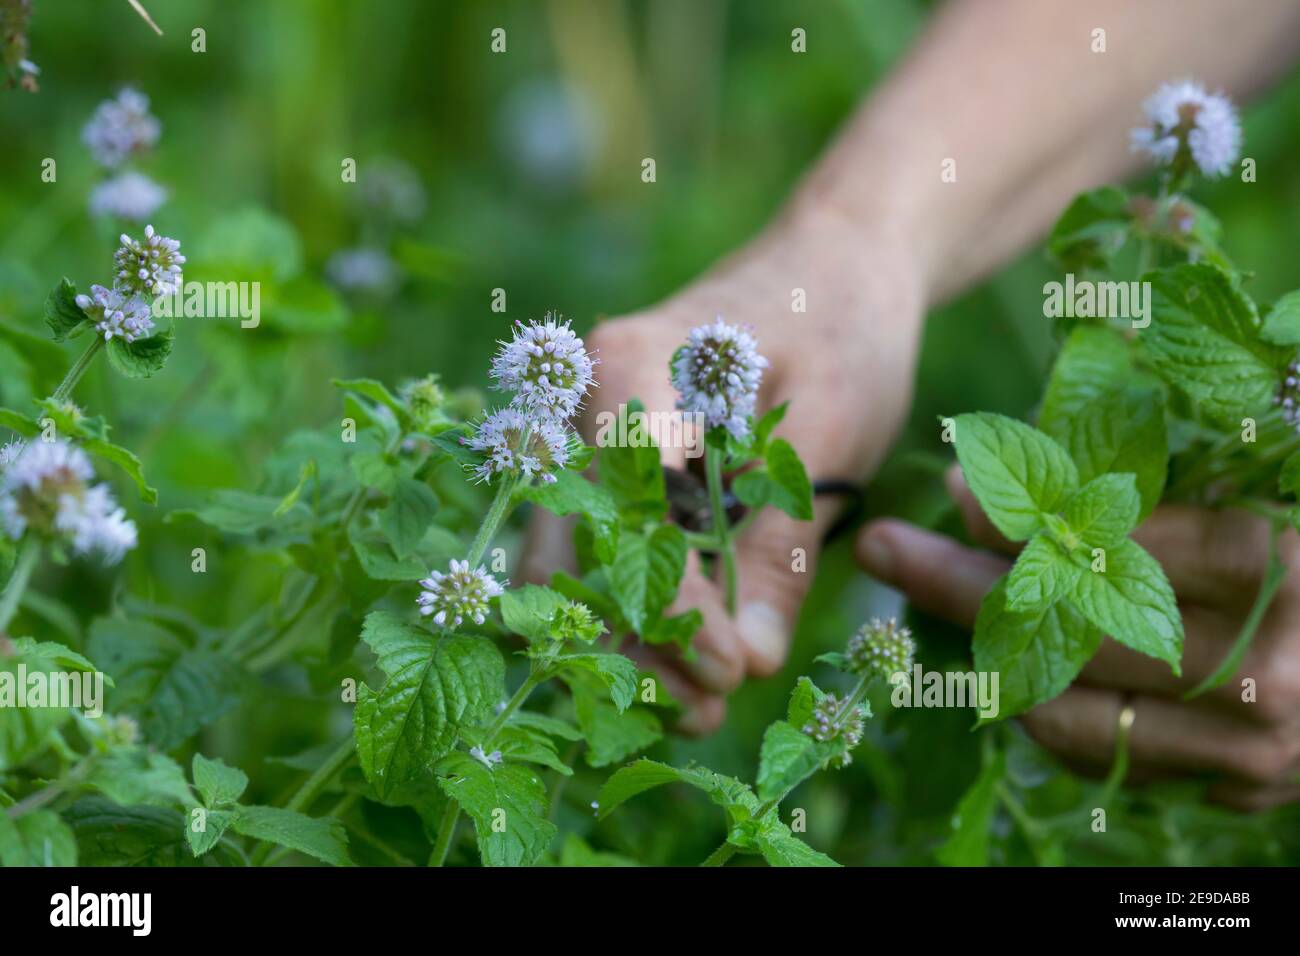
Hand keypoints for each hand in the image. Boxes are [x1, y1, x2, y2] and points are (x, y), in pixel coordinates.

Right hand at [523, 204, 924, 731]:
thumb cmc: (841, 325)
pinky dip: (644, 608)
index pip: (626, 510)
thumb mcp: (832, 430)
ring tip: (701, 707)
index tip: (732, 670)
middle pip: (579, 547)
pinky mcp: (619, 463)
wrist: (836, 263)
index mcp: (630, 370)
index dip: (672, 604)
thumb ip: (782, 543)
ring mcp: (592, 433)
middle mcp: (587, 403)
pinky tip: (692, 660)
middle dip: (633, 639)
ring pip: (583, 560)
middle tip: (706, 711)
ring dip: (632, 638)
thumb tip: (749, 665)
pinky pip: (611, 548)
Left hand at [856, 466, 1299, 809]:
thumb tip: (1051, 408)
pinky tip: (1007, 655)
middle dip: (958, 584)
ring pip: (1065, 707)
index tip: (957, 490)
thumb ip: (1170, 461)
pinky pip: (1098, 753)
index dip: (1019, 520)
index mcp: (1276, 571)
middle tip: (885, 547)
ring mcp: (1245, 744)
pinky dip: (1041, 703)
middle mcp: (1260, 671)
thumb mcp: (1261, 487)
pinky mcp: (1232, 785)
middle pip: (1065, 630)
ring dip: (985, 649)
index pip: (1109, 547)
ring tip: (931, 593)